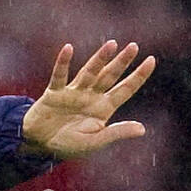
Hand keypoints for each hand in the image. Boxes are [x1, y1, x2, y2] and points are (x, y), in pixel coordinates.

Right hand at [21, 40, 155, 159]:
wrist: (39, 144)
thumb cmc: (67, 145)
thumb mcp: (94, 142)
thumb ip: (116, 133)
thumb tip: (142, 129)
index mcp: (103, 108)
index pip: (125, 89)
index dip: (138, 76)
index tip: (151, 60)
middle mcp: (90, 96)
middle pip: (109, 76)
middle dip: (121, 62)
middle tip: (133, 47)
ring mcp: (73, 93)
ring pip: (89, 72)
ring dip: (99, 59)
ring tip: (111, 45)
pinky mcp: (54, 93)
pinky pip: (59, 76)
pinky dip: (63, 63)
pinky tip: (68, 48)